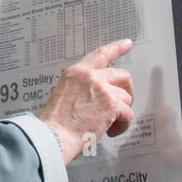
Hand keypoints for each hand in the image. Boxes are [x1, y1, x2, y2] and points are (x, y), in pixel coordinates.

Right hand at [37, 39, 134, 163]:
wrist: (53, 137)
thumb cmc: (56, 124)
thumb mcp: (64, 95)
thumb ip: (82, 88)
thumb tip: (100, 96)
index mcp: (76, 73)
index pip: (100, 54)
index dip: (116, 47)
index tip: (126, 43)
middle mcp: (89, 76)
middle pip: (122, 76)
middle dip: (126, 91)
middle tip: (122, 105)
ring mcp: (102, 89)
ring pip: (126, 98)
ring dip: (121, 113)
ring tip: (108, 124)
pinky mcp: (111, 104)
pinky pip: (128, 114)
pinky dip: (123, 125)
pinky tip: (110, 131)